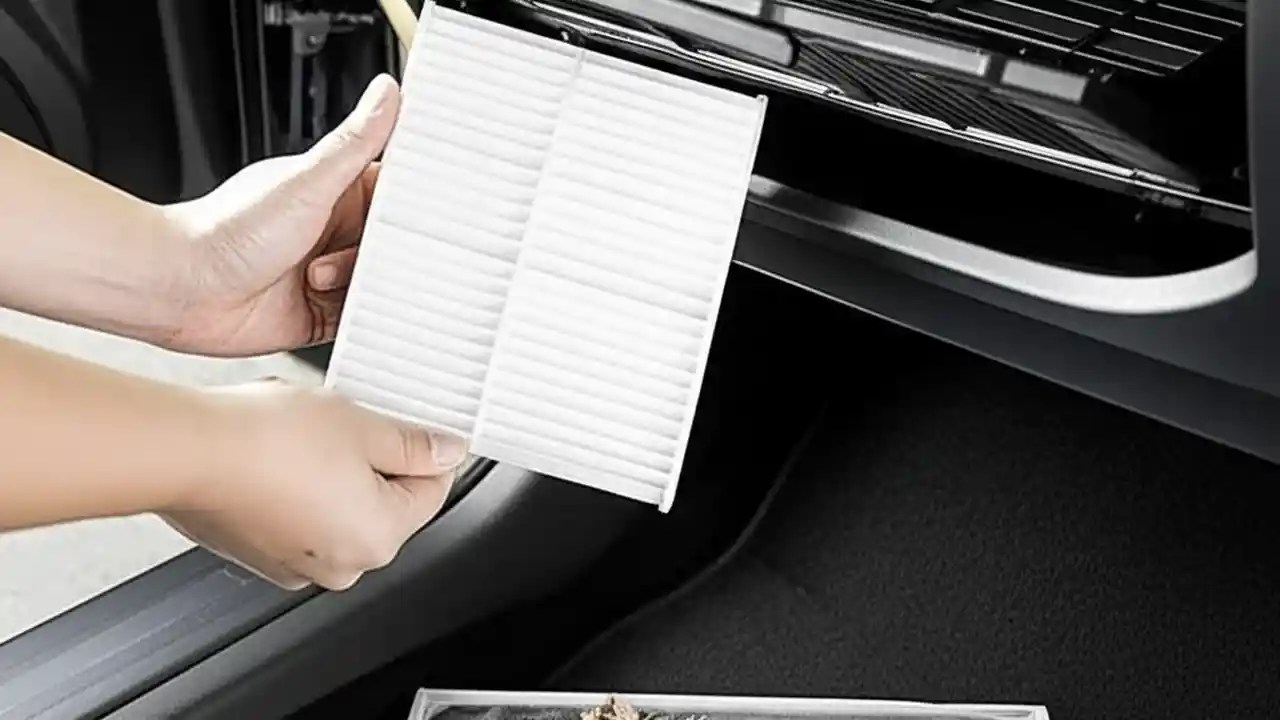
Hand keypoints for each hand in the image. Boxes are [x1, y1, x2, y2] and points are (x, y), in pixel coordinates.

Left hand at [158, 74, 400, 355]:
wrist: (181, 290)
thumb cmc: (227, 231)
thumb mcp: (307, 181)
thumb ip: (354, 142)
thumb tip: (386, 93)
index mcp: (333, 191)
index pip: (394, 192)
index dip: (410, 204)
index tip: (416, 216)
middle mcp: (332, 231)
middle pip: (392, 245)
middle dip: (379, 255)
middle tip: (356, 253)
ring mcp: (327, 273)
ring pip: (380, 283)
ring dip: (360, 285)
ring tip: (319, 277)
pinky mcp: (320, 313)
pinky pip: (361, 317)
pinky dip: (359, 316)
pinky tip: (333, 306)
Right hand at [163, 380, 468, 590]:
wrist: (187, 450)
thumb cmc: (267, 440)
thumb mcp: (362, 425)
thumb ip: (413, 443)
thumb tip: (446, 450)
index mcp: (379, 538)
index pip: (433, 491)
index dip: (431, 450)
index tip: (422, 425)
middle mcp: (341, 564)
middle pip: (387, 503)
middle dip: (378, 460)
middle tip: (356, 420)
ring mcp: (296, 564)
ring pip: (340, 508)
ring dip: (337, 471)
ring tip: (313, 432)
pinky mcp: (260, 553)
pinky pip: (300, 516)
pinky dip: (300, 487)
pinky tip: (283, 452)